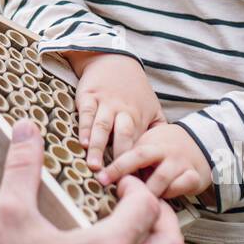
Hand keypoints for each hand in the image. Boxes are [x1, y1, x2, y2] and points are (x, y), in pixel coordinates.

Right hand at [66, 52, 165, 171]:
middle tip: (112, 179)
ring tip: (93, 166)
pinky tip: (82, 143)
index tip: (134, 184)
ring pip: (103, 127)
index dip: (136, 164)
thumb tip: (161, 156)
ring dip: (98, 147)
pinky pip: (87, 113)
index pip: (139, 145)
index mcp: (140, 118)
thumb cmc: (133, 89)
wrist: (113, 59)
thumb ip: (157, 129)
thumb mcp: (151, 106)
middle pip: (124, 136)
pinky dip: (84, 128)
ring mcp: (106, 103)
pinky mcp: (89, 96)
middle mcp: (124, 111)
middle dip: (119, 157)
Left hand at [99, 122, 213, 201]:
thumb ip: (130, 157)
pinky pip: (182, 186)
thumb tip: (101, 171)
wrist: (201, 142)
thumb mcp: (147, 146)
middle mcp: (163, 150)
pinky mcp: (194, 175)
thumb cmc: (165, 149)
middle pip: (141, 157)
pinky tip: (163, 201)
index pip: (129, 152)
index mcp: (148, 142)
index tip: (101, 178)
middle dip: (125, 173)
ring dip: (148, 191)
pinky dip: (171, 194)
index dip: (115, 166)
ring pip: (161, 179)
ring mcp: (179, 162)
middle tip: (115, 190)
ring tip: (139, 201)